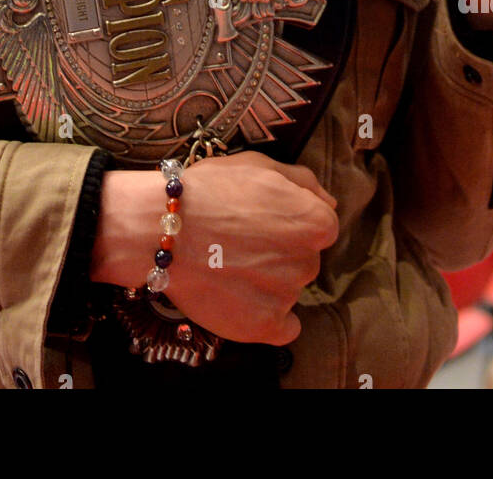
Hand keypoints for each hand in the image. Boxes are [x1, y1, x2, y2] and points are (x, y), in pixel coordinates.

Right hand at [91, 152, 338, 344]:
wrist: (163, 229)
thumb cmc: (211, 189)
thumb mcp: (259, 165)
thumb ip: (304, 182)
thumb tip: (330, 202)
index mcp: (315, 222)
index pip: (319, 227)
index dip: (289, 221)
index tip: (262, 220)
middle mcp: (309, 261)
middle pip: (304, 258)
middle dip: (280, 250)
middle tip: (241, 240)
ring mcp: (287, 297)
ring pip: (289, 288)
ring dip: (269, 280)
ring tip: (230, 264)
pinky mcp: (264, 326)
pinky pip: (285, 327)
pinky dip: (269, 316)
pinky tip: (243, 297)